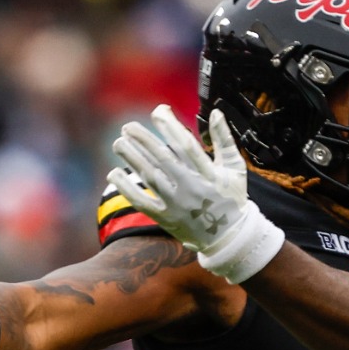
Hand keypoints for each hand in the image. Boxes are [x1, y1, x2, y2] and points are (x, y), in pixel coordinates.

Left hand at [110, 107, 284, 284]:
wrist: (229, 237)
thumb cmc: (231, 198)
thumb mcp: (234, 167)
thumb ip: (224, 139)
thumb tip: (215, 112)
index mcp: (209, 173)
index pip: (186, 145)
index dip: (170, 126)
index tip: (158, 112)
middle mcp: (192, 187)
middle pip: (163, 158)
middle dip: (144, 140)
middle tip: (128, 127)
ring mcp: (177, 204)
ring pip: (151, 177)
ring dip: (132, 158)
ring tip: (119, 143)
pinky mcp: (166, 218)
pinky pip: (142, 202)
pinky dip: (126, 188)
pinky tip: (114, 174)